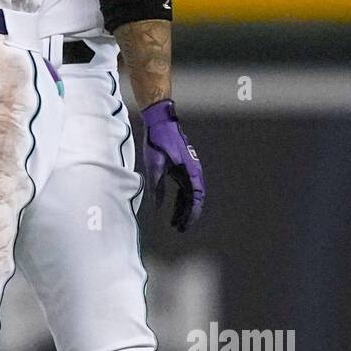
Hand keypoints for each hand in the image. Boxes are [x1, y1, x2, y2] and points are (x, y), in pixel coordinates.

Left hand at [142, 100, 203, 231]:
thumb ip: (157, 187)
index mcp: (190, 171)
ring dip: (183, 209)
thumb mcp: (155, 166)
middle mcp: (193, 171)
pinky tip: (171, 208)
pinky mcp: (182, 167)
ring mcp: (188, 169)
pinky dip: (179, 200)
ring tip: (174, 223)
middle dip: (187, 215)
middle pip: (194, 199)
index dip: (191, 214)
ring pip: (189, 195)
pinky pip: (184, 188)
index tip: (184, 226)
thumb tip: (157, 207)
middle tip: (179, 229)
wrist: (160, 121)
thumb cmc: (158, 141)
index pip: (196, 198)